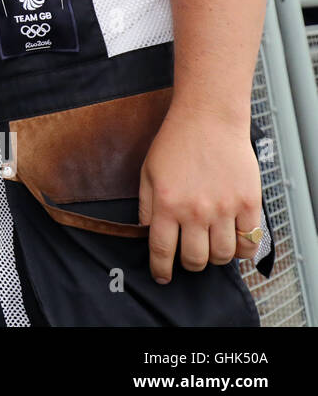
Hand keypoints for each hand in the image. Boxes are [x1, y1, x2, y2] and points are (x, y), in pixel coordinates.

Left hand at [139, 106, 261, 283]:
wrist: (208, 119)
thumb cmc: (175, 142)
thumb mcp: (147, 173)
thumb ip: (146, 206)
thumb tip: (146, 233)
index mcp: (167, 204)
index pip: (162, 250)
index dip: (161, 268)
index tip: (162, 276)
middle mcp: (196, 211)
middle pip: (195, 259)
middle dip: (190, 265)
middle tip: (189, 258)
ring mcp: (224, 208)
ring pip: (223, 255)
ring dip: (215, 258)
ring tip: (211, 249)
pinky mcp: (248, 203)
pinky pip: (249, 241)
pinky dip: (242, 250)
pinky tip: (233, 242)